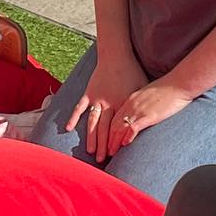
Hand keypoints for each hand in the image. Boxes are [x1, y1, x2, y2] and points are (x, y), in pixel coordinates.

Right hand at [65, 48, 147, 162]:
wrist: (117, 55)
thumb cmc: (132, 72)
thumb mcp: (141, 88)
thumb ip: (139, 106)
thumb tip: (147, 121)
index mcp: (121, 104)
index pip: (118, 128)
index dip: (116, 142)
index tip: (116, 155)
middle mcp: (107, 103)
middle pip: (104, 129)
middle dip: (103, 145)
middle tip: (102, 160)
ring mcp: (96, 98)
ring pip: (92, 122)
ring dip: (91, 137)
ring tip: (90, 151)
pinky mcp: (88, 92)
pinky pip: (80, 107)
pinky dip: (73, 117)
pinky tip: (68, 128)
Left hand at [106, 82, 193, 159]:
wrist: (178, 83)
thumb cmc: (167, 89)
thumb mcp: (148, 95)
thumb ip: (141, 103)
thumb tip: (139, 113)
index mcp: (131, 99)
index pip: (115, 117)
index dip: (109, 130)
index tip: (107, 141)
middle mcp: (131, 105)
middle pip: (114, 124)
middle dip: (108, 139)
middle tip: (105, 151)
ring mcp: (139, 110)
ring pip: (121, 127)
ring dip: (114, 142)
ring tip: (111, 152)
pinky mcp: (149, 115)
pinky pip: (134, 127)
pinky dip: (127, 136)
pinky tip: (125, 144)